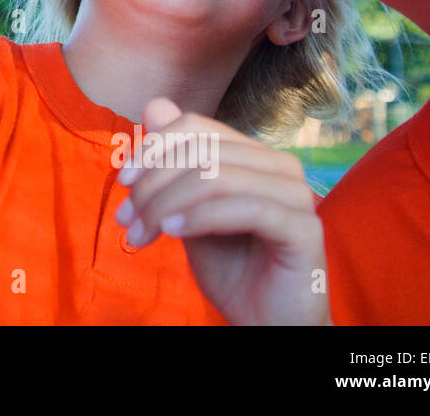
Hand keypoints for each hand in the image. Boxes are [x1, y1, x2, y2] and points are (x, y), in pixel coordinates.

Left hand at [114, 98, 330, 325]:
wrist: (265, 324)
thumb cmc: (230, 268)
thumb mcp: (187, 209)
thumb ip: (174, 164)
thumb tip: (154, 104)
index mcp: (254, 155)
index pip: (196, 126)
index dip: (153, 148)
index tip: (123, 181)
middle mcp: (280, 166)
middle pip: (202, 150)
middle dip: (153, 182)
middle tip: (126, 218)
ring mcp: (297, 195)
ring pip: (218, 176)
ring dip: (167, 203)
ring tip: (143, 232)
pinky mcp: (305, 228)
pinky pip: (245, 208)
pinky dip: (199, 217)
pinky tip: (172, 232)